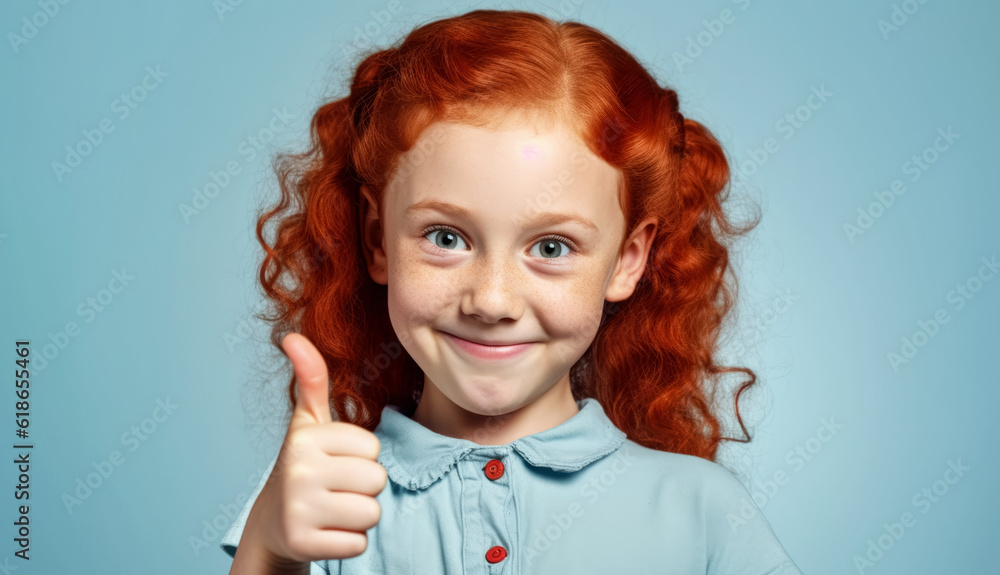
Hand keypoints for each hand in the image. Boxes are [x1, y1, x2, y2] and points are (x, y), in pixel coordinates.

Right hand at [243, 332, 387, 564]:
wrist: (273, 523)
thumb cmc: (304, 466)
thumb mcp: (307, 423)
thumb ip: (311, 379)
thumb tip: (293, 336)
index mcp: (305, 438)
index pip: (373, 448)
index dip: (362, 457)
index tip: (336, 461)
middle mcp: (299, 472)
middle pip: (376, 480)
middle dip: (364, 488)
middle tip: (336, 488)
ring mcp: (299, 510)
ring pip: (371, 513)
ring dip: (359, 516)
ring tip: (333, 509)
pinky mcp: (303, 545)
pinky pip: (358, 544)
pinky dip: (349, 542)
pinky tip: (327, 531)